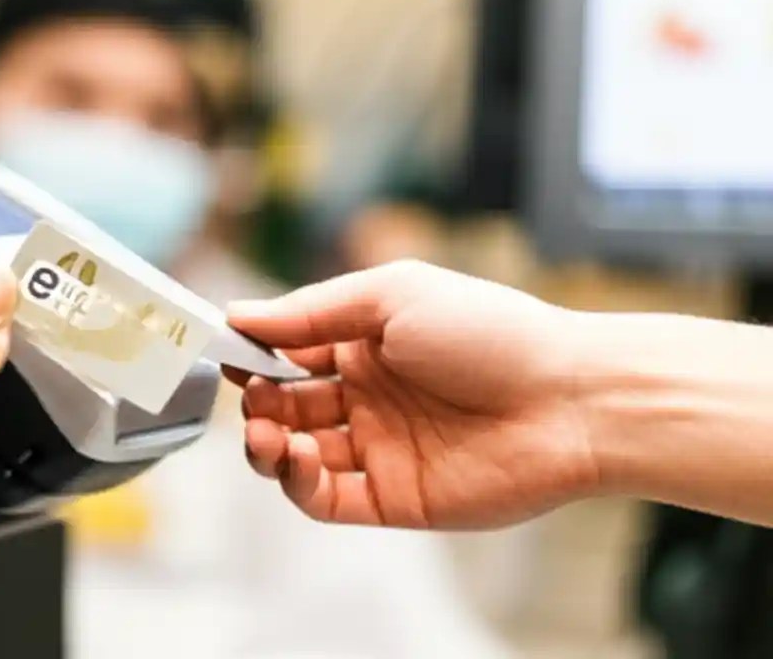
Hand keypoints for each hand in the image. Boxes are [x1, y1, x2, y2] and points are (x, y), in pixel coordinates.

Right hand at [226, 260, 595, 529]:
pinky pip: (326, 498)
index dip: (254, 353)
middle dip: (254, 402)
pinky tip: (296, 459)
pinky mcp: (393, 498)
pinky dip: (298, 483)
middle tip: (246, 395)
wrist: (571, 401)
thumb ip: (312, 311)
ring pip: (296, 456)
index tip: (224, 350)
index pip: (290, 352)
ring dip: (266, 444)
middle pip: (285, 406)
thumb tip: (240, 314)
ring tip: (265, 432)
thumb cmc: (492, 333)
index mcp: (367, 343)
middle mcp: (369, 396)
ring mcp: (379, 448)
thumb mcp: (393, 296)